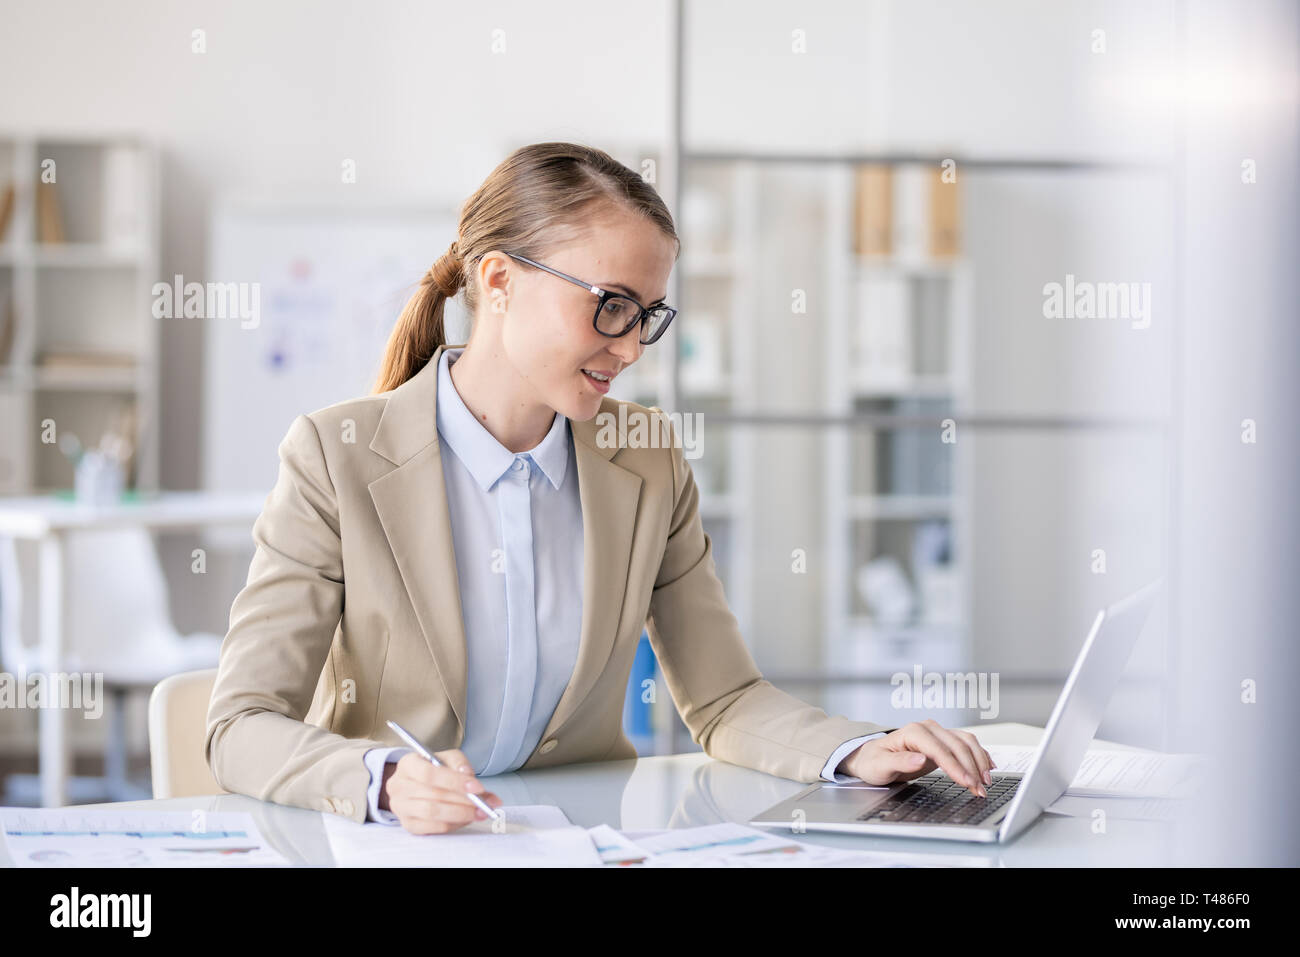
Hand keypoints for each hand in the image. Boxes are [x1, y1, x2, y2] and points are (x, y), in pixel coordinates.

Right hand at [378, 749, 502, 833]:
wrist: (415, 784)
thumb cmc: (433, 769)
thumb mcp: (446, 758)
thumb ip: (460, 764)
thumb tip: (471, 779)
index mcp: (407, 764)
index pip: (429, 774)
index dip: (455, 782)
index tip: (477, 788)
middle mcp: (399, 786)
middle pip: (433, 795)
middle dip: (463, 801)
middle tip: (484, 804)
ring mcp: (401, 807)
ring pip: (432, 813)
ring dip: (460, 814)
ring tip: (479, 812)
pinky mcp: (407, 824)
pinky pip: (431, 828)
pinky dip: (452, 824)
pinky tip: (466, 819)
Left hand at [838, 720, 994, 796]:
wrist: (872, 757)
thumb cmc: (874, 762)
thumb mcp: (880, 766)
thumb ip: (900, 762)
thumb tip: (920, 759)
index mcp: (913, 732)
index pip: (940, 750)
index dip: (955, 767)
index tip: (967, 782)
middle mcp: (928, 728)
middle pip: (957, 746)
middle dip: (972, 769)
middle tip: (980, 790)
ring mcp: (938, 733)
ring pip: (966, 742)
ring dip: (979, 762)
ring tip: (985, 783)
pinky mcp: (944, 740)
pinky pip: (967, 744)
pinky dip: (980, 754)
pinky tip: (988, 766)